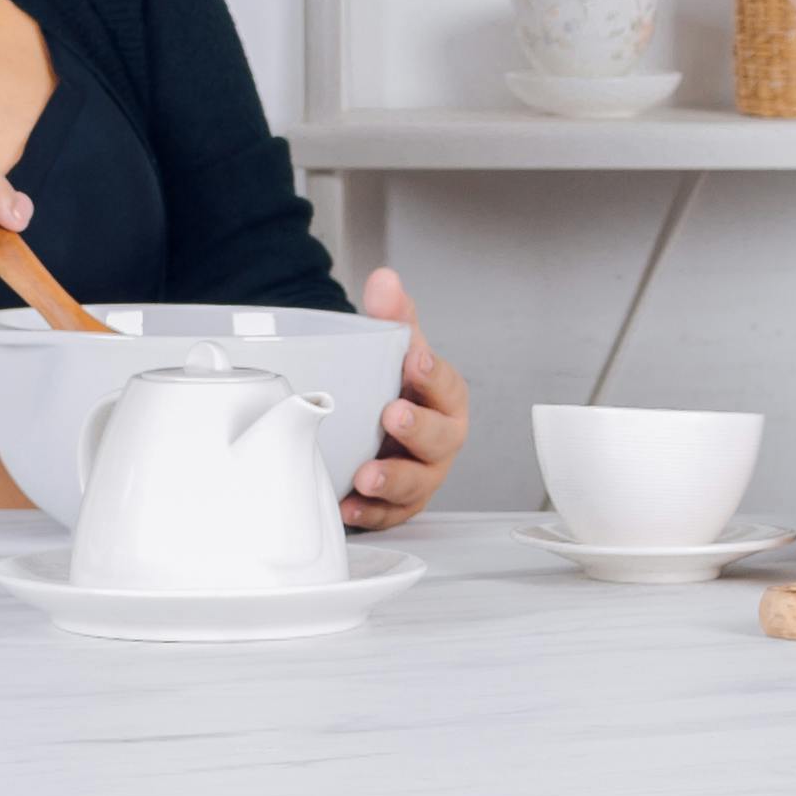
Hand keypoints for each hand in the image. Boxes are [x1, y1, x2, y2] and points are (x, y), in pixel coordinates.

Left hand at [342, 267, 466, 529]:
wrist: (380, 424)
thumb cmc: (397, 386)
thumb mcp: (397, 348)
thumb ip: (392, 315)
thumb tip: (385, 280)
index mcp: (443, 398)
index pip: (448, 386)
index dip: (434, 375)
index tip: (416, 361)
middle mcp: (439, 439)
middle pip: (441, 439)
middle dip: (418, 429)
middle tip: (393, 416)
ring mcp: (421, 474)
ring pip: (417, 483)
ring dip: (392, 479)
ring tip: (366, 474)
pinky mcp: (398, 505)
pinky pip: (388, 515)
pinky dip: (368, 513)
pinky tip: (347, 506)